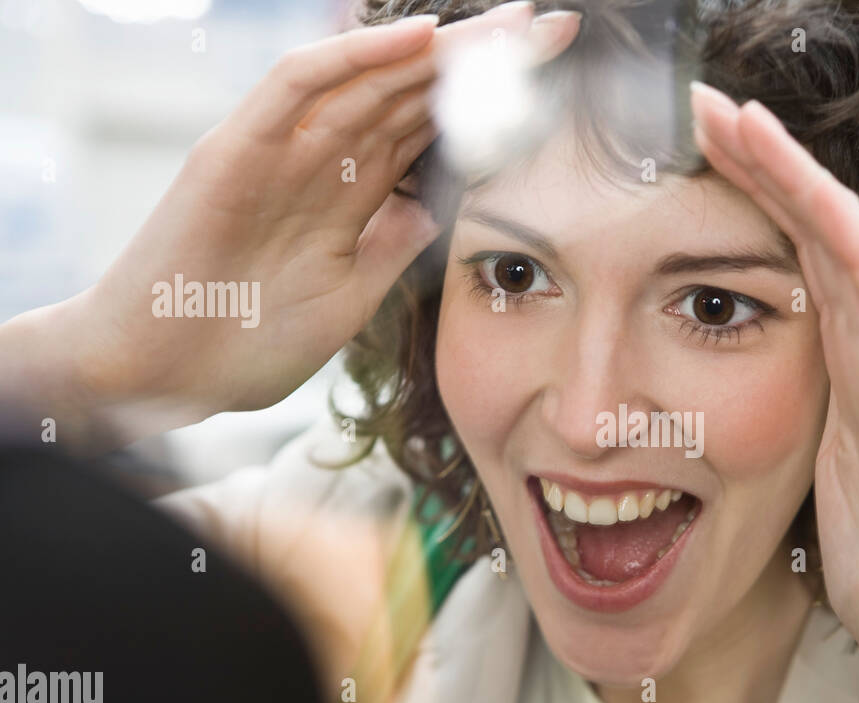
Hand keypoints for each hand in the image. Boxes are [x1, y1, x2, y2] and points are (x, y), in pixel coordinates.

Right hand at [1, 2, 579, 446]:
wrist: (165, 374)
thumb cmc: (248, 339)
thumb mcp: (351, 297)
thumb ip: (391, 245)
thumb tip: (437, 207)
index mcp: (350, 192)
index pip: (433, 129)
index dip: (493, 104)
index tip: (555, 85)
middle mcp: (322, 159)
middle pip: (415, 94)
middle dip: (486, 64)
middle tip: (555, 30)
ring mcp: (281, 149)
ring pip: (371, 79)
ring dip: (444, 50)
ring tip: (512, 25)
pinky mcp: (238, 150)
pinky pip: (299, 87)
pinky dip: (356, 57)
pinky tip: (420, 39)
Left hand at [691, 82, 858, 702]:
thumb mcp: (815, 478)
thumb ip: (794, 422)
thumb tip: (735, 399)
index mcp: (846, 374)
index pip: (799, 262)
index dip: (754, 197)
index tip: (695, 145)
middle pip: (825, 240)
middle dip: (768, 165)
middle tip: (707, 101)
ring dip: (806, 188)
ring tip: (750, 124)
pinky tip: (830, 214)